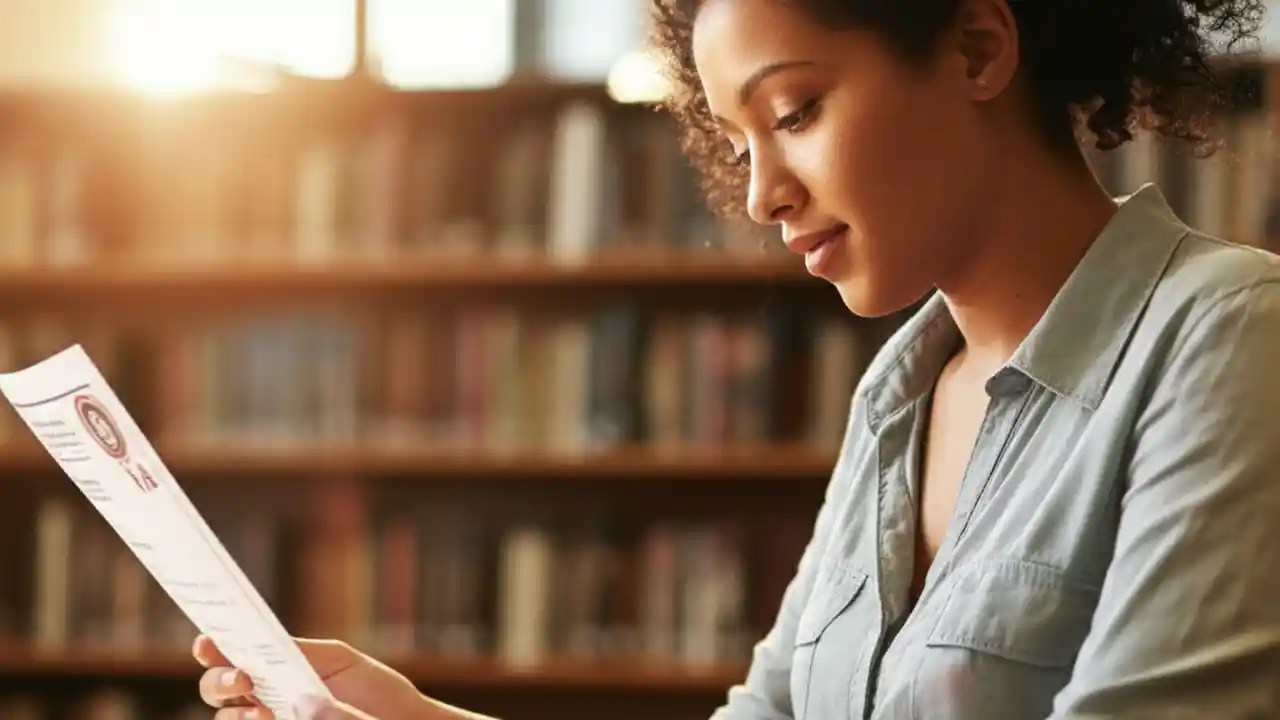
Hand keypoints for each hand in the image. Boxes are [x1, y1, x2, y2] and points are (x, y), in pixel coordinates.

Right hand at [193, 635, 423, 719]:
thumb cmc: (372, 688)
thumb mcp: (337, 661)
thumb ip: (297, 651)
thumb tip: (256, 640)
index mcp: (273, 664)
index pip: (230, 654)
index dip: (211, 647)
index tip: (207, 641)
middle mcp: (263, 693)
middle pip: (216, 686)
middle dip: (218, 679)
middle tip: (241, 677)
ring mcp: (269, 718)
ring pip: (226, 715)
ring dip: (233, 711)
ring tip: (261, 710)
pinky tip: (267, 718)